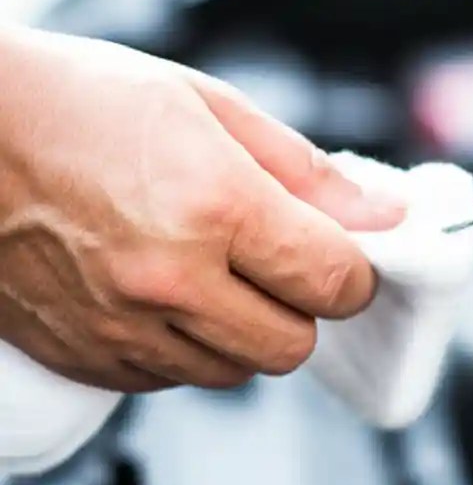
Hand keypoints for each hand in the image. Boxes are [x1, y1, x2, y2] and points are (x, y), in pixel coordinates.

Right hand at [0, 25, 405, 391]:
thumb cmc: (76, 103)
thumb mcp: (208, 104)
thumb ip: (305, 169)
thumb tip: (383, 213)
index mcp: (213, 205)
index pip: (334, 280)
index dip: (355, 268)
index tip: (346, 251)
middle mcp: (168, 277)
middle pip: (293, 343)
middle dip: (304, 304)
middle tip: (282, 260)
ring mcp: (120, 324)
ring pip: (235, 370)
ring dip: (246, 329)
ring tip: (215, 270)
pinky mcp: (83, 355)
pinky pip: (170, 380)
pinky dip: (187, 347)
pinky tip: (166, 292)